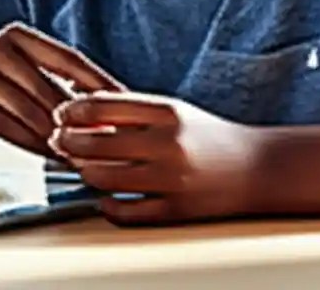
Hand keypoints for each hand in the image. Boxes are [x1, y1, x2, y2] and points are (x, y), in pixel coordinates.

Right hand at [0, 22, 125, 155]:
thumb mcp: (19, 74)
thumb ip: (55, 84)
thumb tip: (110, 105)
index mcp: (18, 35)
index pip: (68, 58)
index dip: (98, 83)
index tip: (126, 104)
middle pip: (48, 87)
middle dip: (76, 119)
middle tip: (103, 142)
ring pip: (26, 109)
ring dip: (54, 136)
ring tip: (78, 156)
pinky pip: (2, 124)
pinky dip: (28, 143)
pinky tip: (47, 156)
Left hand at [52, 92, 265, 224]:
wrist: (259, 168)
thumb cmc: (207, 136)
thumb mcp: (171, 111)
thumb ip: (129, 111)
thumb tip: (77, 112)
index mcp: (167, 112)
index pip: (101, 107)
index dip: (71, 111)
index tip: (61, 115)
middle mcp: (169, 144)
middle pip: (95, 144)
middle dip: (68, 143)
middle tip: (59, 142)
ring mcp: (173, 179)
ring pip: (104, 179)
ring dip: (84, 173)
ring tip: (82, 167)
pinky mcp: (177, 211)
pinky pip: (125, 213)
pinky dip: (107, 206)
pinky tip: (105, 199)